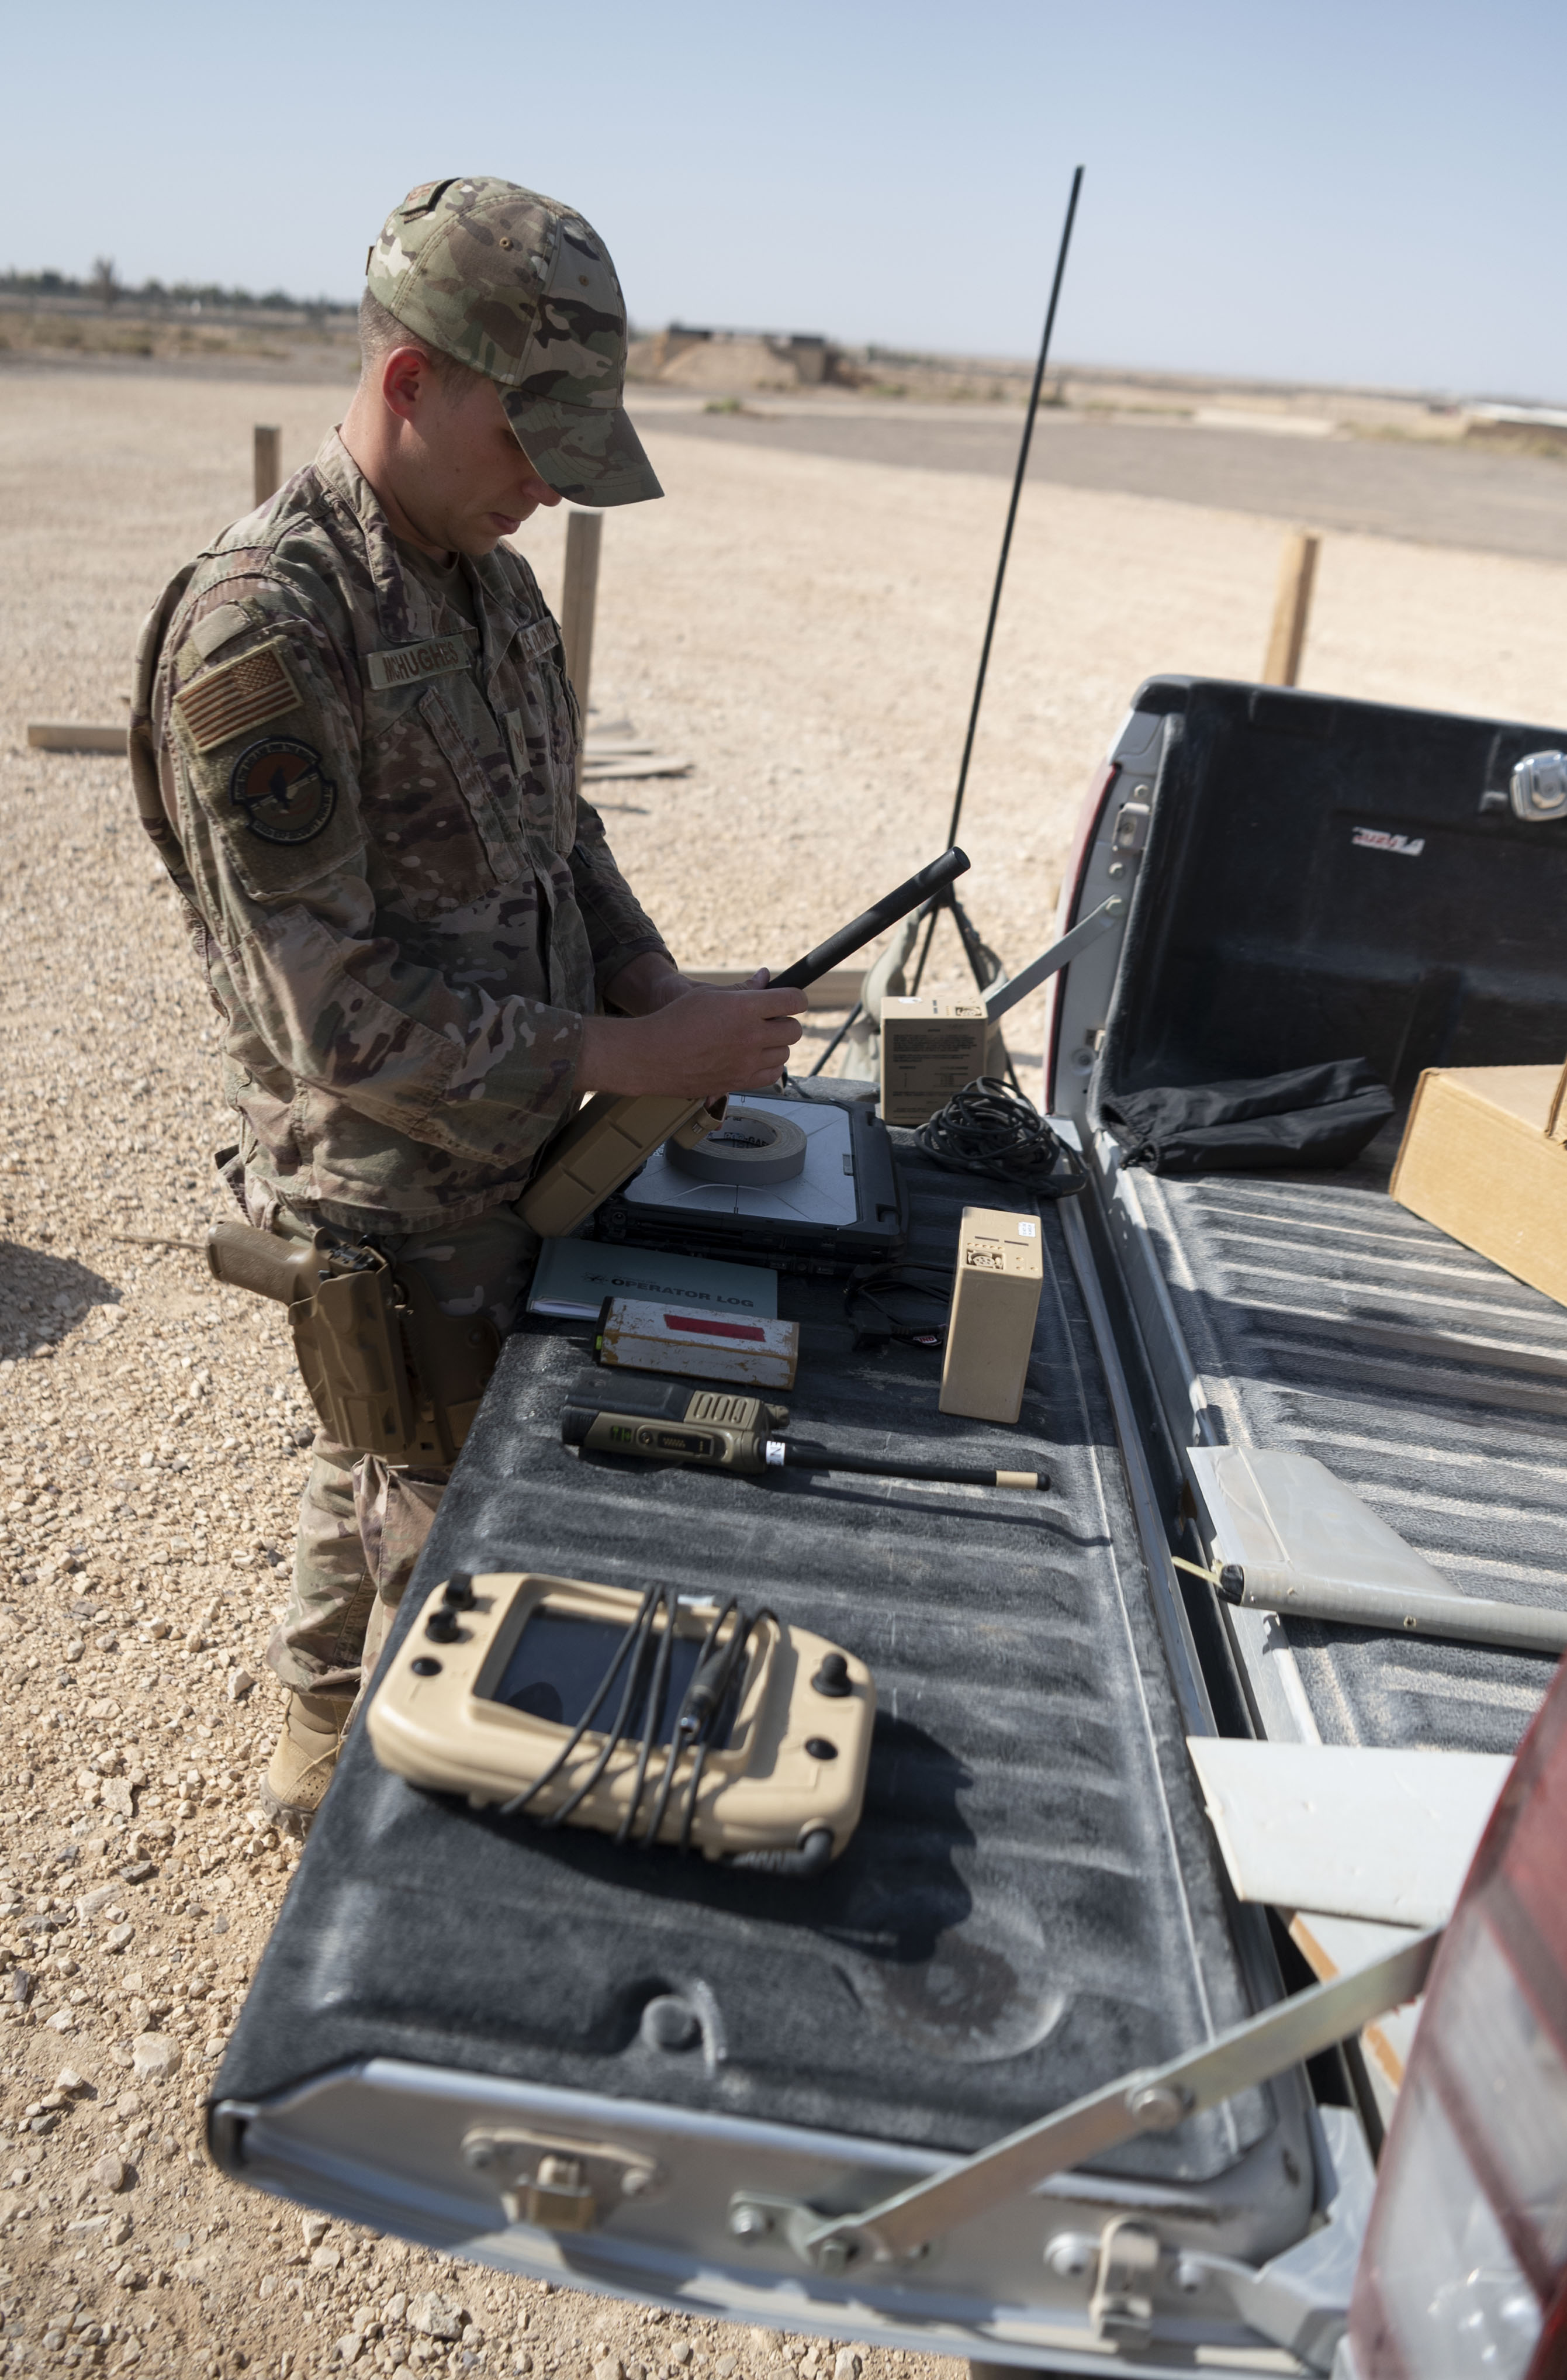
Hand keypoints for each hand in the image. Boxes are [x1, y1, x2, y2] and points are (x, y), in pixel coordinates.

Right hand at [578, 977, 805, 1096]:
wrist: (652, 1056)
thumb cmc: (675, 1020)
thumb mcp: (709, 994)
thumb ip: (743, 988)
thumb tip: (765, 977)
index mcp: (744, 1008)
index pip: (793, 1001)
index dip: (797, 999)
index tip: (792, 1000)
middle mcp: (750, 1037)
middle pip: (794, 1030)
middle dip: (785, 1022)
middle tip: (770, 1020)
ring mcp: (747, 1062)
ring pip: (785, 1054)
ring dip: (776, 1045)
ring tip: (756, 1039)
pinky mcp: (740, 1082)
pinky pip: (773, 1075)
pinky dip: (769, 1066)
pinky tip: (754, 1057)